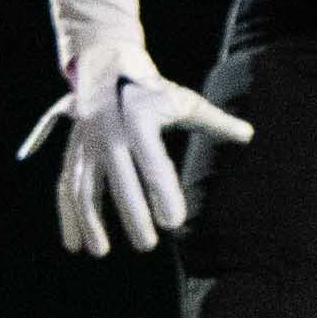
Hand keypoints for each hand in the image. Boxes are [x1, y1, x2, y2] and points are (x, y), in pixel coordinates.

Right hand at [18, 50, 255, 254]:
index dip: (164, 192)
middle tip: (147, 245)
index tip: (175, 222)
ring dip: (90, 220)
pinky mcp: (73, 150)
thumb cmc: (152, 90)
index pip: (154, 160)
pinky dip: (68, 215)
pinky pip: (67, 185)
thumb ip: (215, 121)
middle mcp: (110, 129)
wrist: (106, 65)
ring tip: (101, 252)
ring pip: (84, 184)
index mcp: (140, 117)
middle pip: (119, 178)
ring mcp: (87, 141)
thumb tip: (249, 134)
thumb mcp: (184, 101)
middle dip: (131, 213)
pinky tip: (73, 244)